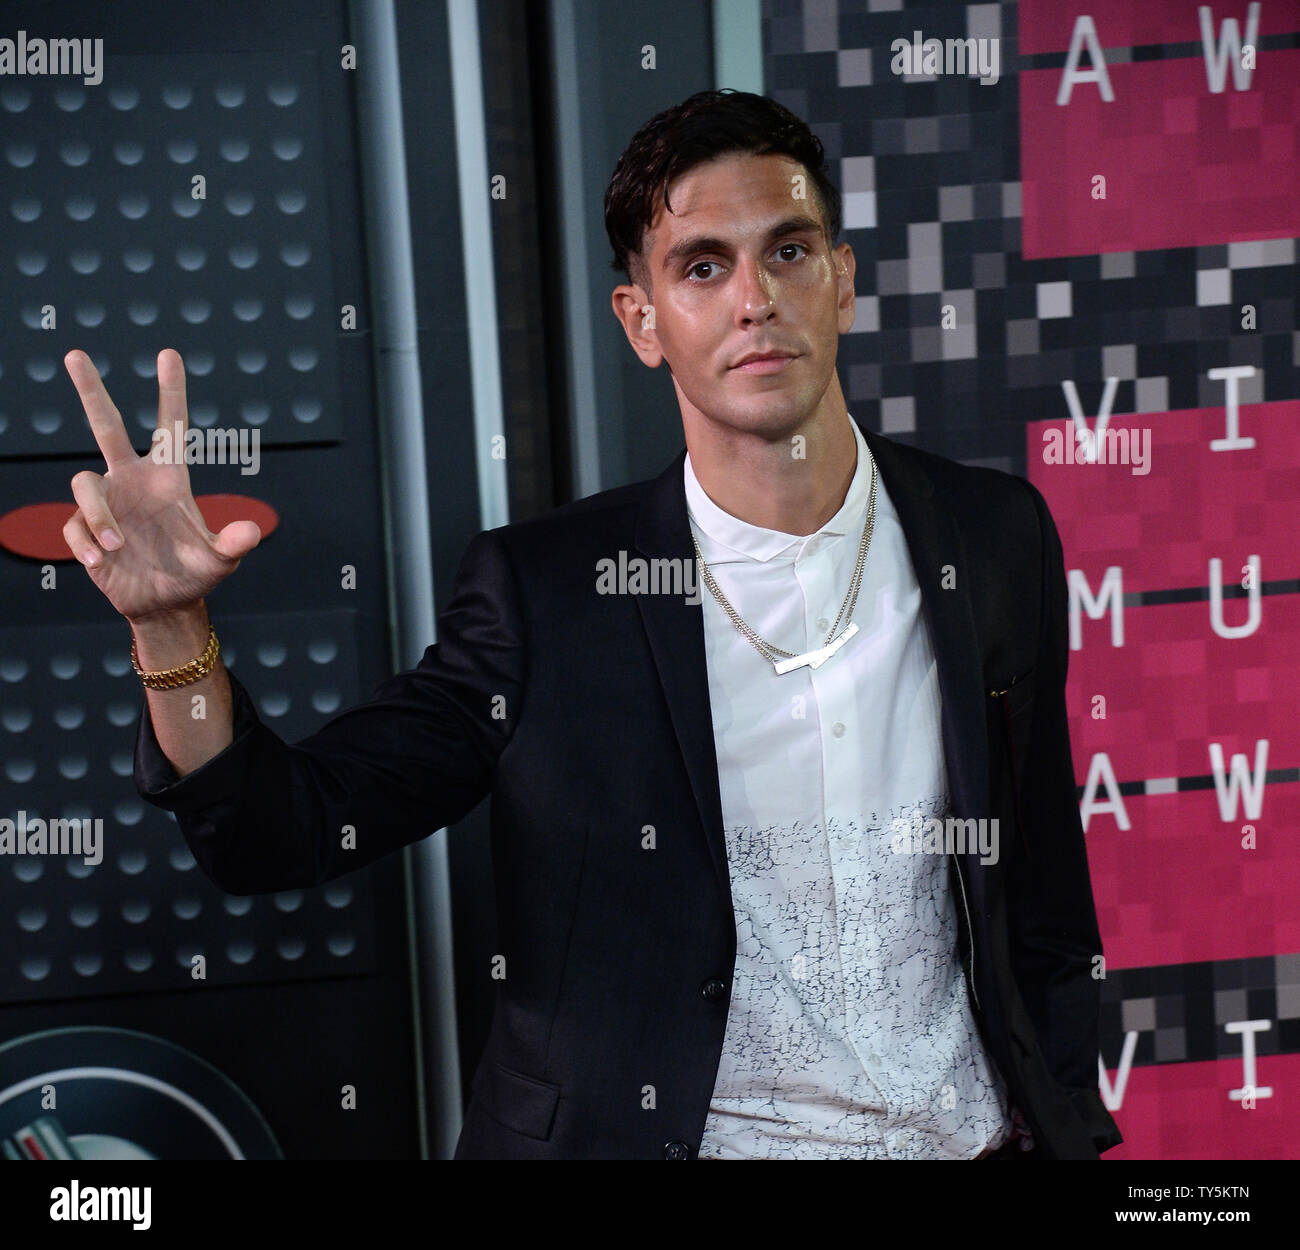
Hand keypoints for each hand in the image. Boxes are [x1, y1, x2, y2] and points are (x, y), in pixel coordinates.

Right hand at [61, 348, 261, 622]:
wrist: (164, 603)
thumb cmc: (195, 574)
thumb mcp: (220, 561)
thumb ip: (234, 546)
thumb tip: (251, 531)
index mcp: (168, 478)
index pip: (170, 426)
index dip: (171, 392)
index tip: (170, 354)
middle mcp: (133, 480)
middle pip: (106, 426)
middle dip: (91, 390)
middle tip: (76, 354)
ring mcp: (107, 502)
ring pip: (84, 484)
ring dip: (98, 515)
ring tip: (116, 547)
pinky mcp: (84, 528)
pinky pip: (74, 524)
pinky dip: (85, 541)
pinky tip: (100, 561)